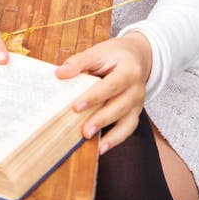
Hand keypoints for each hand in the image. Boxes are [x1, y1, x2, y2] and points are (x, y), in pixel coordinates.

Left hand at [55, 32, 151, 153]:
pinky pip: (128, 129)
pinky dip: (116, 139)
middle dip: (101, 119)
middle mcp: (137, 89)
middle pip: (120, 106)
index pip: (112, 85)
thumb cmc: (114, 55)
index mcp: (129, 70)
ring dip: (109, 134)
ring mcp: (138, 103)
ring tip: (91, 140)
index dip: (94, 96)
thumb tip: (60, 73)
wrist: (136, 57)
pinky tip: (101, 147)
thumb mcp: (98, 52)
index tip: (76, 106)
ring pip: (126, 121)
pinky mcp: (135, 113)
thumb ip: (79, 62)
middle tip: (84, 131)